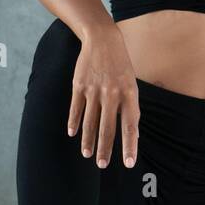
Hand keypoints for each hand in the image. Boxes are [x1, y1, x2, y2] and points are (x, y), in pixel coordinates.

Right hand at [68, 27, 139, 167]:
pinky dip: (74, 123)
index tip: (129, 163)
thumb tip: (130, 133)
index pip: (130, 126)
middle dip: (105, 149)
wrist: (102, 39)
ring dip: (88, 141)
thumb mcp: (131, 84)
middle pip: (108, 128)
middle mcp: (112, 94)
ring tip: (87, 155)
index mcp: (129, 94)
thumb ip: (129, 107)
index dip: (130, 146)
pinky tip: (73, 134)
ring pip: (90, 122)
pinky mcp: (79, 86)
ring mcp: (94, 90)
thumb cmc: (120, 66)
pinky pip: (76, 109)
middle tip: (103, 165)